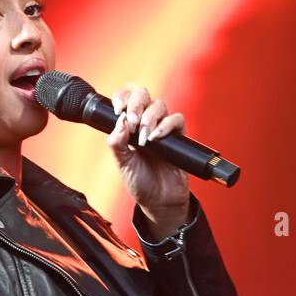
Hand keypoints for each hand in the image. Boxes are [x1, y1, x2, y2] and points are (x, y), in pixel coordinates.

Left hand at [107, 83, 189, 222]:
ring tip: (143, 139)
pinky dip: (166, 125)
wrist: (158, 201)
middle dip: (136, 104)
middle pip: (143, 94)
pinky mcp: (178, 136)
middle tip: (132, 122)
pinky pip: (176, 119)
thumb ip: (116, 143)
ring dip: (149, 118)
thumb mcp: (122, 164)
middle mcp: (145, 122)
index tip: (117, 109)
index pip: (126, 98)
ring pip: (159, 105)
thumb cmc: (139, 182)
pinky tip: (155, 138)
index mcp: (129, 126)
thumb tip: (119, 121)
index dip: (122, 97)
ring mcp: (162, 127)